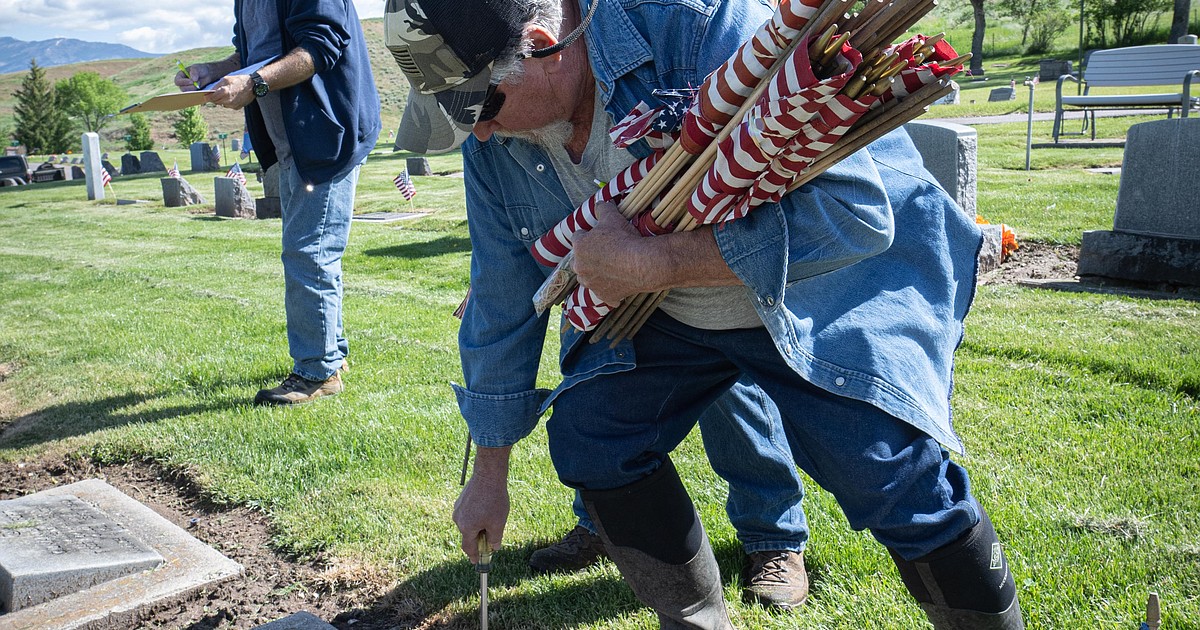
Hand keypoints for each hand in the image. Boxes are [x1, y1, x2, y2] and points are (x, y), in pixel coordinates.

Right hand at [175, 62, 219, 91]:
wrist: (207, 74)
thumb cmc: (200, 69)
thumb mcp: (197, 68)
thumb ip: (194, 72)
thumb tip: (193, 80)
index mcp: (180, 76)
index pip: (177, 81)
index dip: (183, 82)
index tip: (192, 81)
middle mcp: (182, 84)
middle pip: (183, 89)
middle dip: (191, 87)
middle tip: (198, 83)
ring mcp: (187, 89)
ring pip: (188, 92)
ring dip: (195, 89)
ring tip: (200, 83)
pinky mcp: (193, 93)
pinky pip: (194, 95)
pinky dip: (197, 93)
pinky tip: (201, 89)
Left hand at [206, 74, 254, 109]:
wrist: (253, 86)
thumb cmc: (239, 80)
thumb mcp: (226, 79)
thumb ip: (217, 85)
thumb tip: (210, 91)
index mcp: (224, 92)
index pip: (211, 97)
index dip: (207, 97)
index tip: (205, 96)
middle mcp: (228, 100)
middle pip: (216, 102)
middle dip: (214, 98)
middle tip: (214, 94)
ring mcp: (233, 105)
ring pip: (222, 104)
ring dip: (221, 100)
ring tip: (225, 94)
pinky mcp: (237, 107)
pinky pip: (229, 106)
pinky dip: (228, 102)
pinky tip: (232, 96)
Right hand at [452, 446, 510, 562]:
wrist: (488, 475)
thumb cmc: (494, 500)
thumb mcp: (498, 523)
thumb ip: (495, 538)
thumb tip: (494, 547)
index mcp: (466, 528)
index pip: (468, 548)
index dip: (473, 556)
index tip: (476, 561)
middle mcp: (458, 519)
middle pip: (468, 535)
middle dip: (479, 538)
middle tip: (491, 537)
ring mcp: (458, 509)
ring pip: (468, 524)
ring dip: (478, 526)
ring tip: (492, 517)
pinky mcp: (460, 500)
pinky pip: (467, 514)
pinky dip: (476, 516)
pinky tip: (486, 508)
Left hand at [571, 202, 652, 303]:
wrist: (641, 262)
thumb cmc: (624, 238)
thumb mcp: (612, 216)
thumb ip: (602, 208)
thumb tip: (600, 203)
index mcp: (579, 246)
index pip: (578, 237)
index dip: (589, 235)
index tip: (600, 236)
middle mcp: (580, 267)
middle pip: (581, 260)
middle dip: (591, 256)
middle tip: (607, 252)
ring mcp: (591, 284)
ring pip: (590, 278)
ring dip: (598, 274)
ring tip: (614, 267)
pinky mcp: (604, 296)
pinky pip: (605, 294)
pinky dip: (612, 291)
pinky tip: (621, 284)